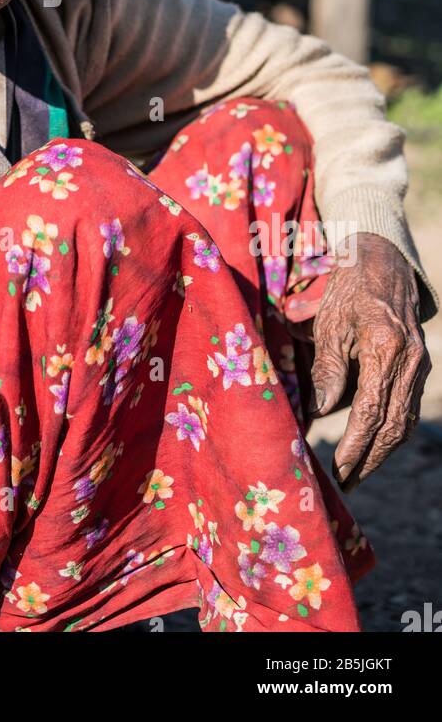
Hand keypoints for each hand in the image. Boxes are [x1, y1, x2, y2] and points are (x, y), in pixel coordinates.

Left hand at [310, 235, 429, 488]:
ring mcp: (421, 364)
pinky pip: (409, 406)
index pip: (371, 409)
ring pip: (405, 420)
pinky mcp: (421, 366)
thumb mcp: (330, 322)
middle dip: (369, 458)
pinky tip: (373, 445)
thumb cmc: (348, 288)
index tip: (338, 468)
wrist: (384, 261)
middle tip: (345, 482)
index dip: (355, 444)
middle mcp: (410, 360)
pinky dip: (392, 431)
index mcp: (386, 347)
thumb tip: (321, 411)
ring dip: (382, 451)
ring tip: (356, 472)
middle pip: (394, 424)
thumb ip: (327, 367)